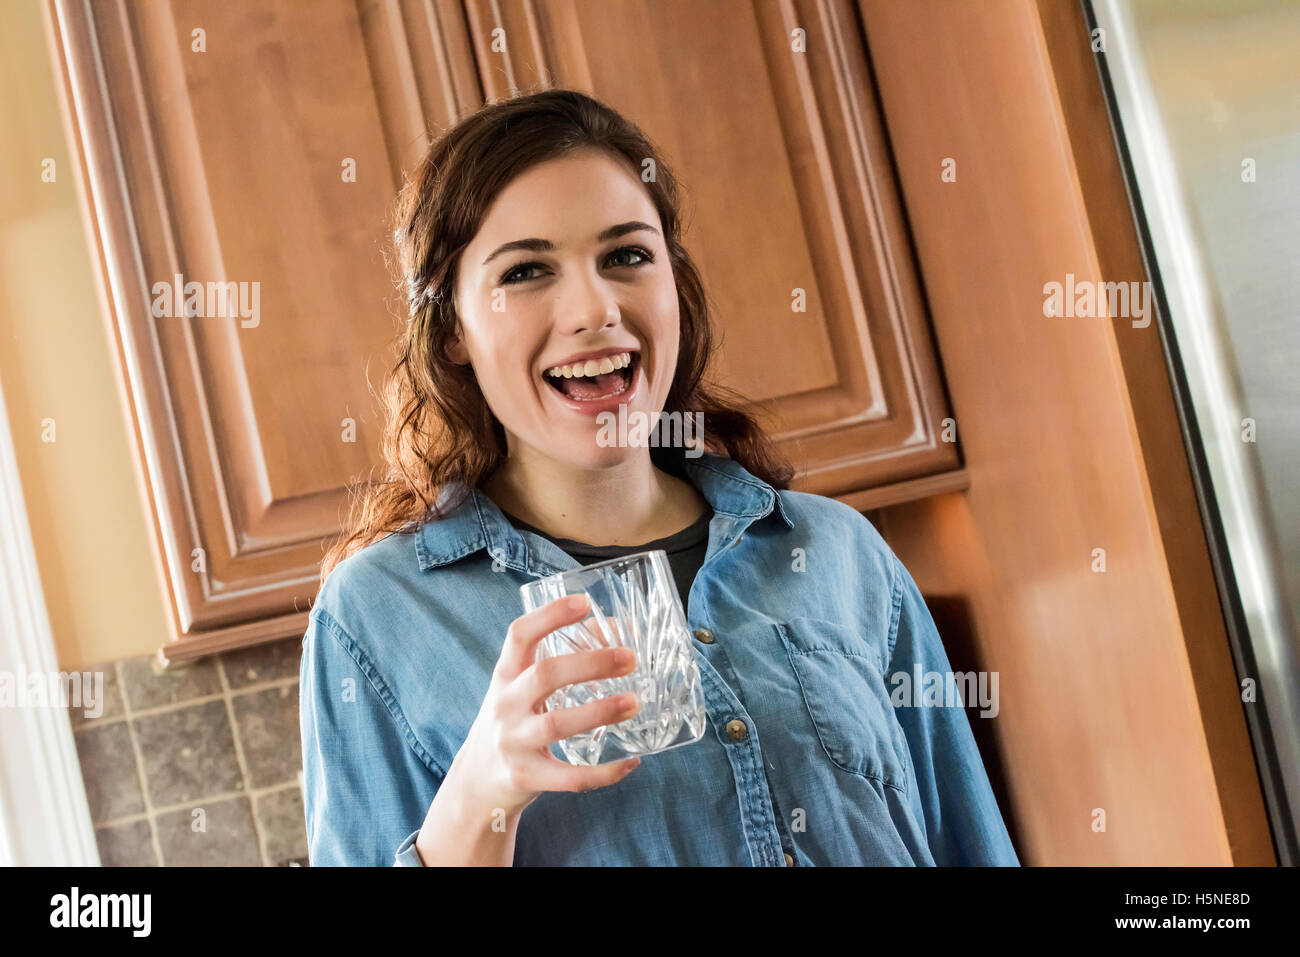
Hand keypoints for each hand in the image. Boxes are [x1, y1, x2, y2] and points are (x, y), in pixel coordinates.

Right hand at [446, 593, 642, 817]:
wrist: (477, 782)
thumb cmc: (512, 721)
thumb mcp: (521, 687)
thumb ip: (559, 660)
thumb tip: (619, 629)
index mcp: (505, 675)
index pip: (519, 635)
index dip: (550, 616)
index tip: (584, 603)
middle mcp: (505, 705)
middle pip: (545, 675)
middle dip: (590, 664)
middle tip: (630, 658)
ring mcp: (513, 743)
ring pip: (557, 724)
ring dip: (600, 712)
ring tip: (634, 702)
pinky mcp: (526, 778)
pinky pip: (569, 777)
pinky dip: (604, 773)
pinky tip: (631, 762)